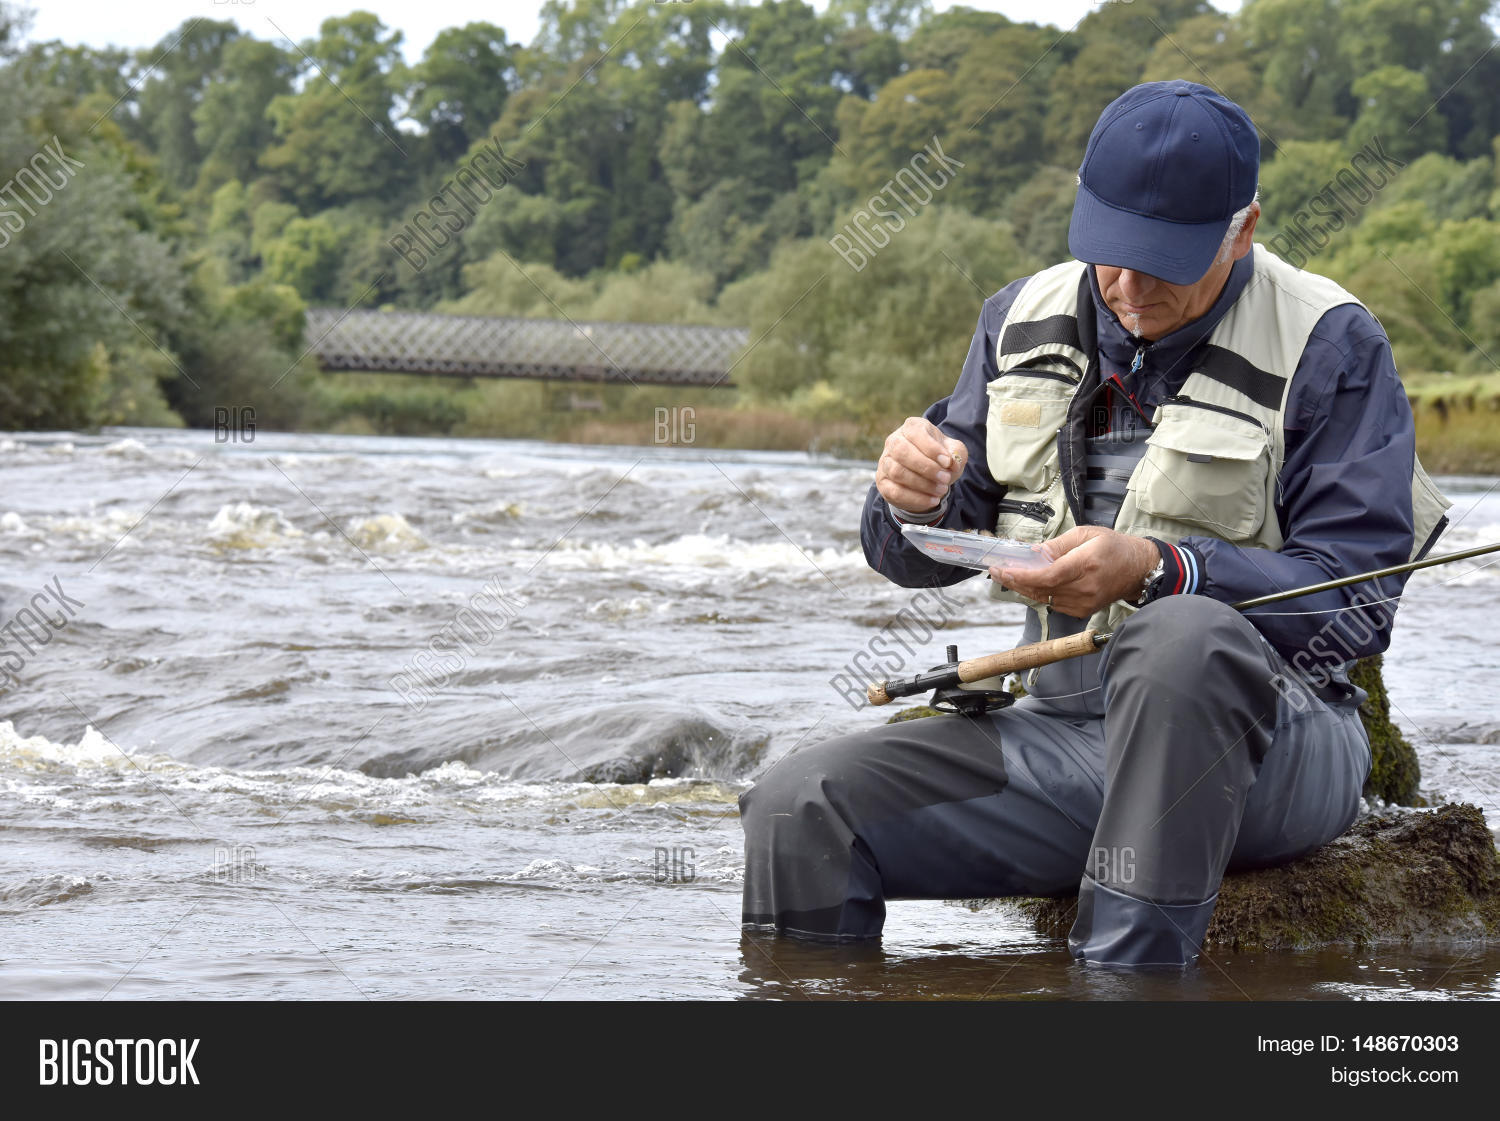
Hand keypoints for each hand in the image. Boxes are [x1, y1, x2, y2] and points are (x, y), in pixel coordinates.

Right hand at [875, 417, 967, 513]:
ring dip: (922, 484)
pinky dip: (916, 498)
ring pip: (897, 472)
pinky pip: (895, 491)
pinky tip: (932, 500)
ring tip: (942, 490)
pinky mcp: (883, 482)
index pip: (916, 433)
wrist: (928, 477)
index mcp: (911, 427)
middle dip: (926, 467)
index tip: (948, 462)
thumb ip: (956, 453)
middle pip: (902, 451)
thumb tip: (952, 463)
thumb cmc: (939, 458)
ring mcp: (885, 462)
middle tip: (945, 479)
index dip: (932, 448)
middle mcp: (894, 441)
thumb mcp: (953, 451)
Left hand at [992, 526, 1158, 617]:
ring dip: (1024, 588)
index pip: (1046, 576)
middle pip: (1040, 589)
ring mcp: (1084, 602)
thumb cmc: (1114, 547)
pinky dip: (1039, 593)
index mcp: (1085, 565)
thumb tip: (1032, 553)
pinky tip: (1030, 583)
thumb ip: (1057, 545)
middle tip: (996, 571)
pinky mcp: (1082, 610)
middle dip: (1015, 581)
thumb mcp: (1086, 534)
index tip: (1003, 570)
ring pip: (1044, 598)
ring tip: (1008, 575)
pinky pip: (1053, 603)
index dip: (1021, 576)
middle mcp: (1084, 587)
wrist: (1138, 569)